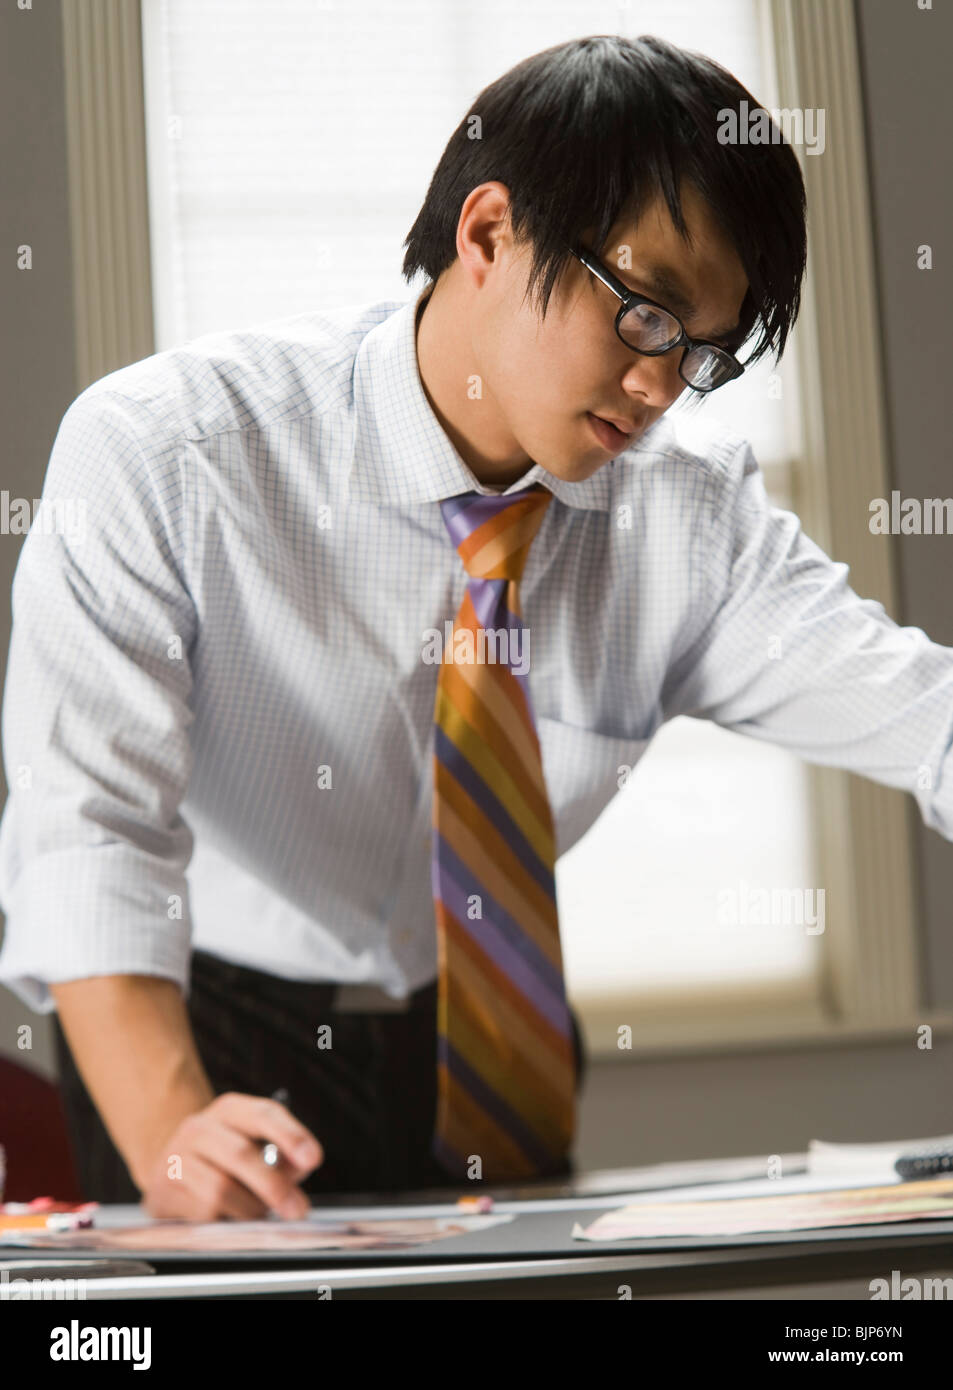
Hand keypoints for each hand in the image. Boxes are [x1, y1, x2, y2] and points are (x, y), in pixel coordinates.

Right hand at [137, 1092, 323, 1220]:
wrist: (170, 1168)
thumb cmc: (224, 1158)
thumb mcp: (254, 1146)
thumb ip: (283, 1157)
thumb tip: (302, 1167)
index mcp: (229, 1109)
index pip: (263, 1114)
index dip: (291, 1136)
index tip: (314, 1159)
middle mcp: (199, 1127)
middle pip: (241, 1155)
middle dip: (274, 1186)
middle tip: (297, 1209)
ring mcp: (175, 1158)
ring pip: (221, 1190)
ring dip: (249, 1209)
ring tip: (258, 1213)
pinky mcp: (161, 1191)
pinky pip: (202, 1214)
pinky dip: (224, 1221)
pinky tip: (228, 1217)